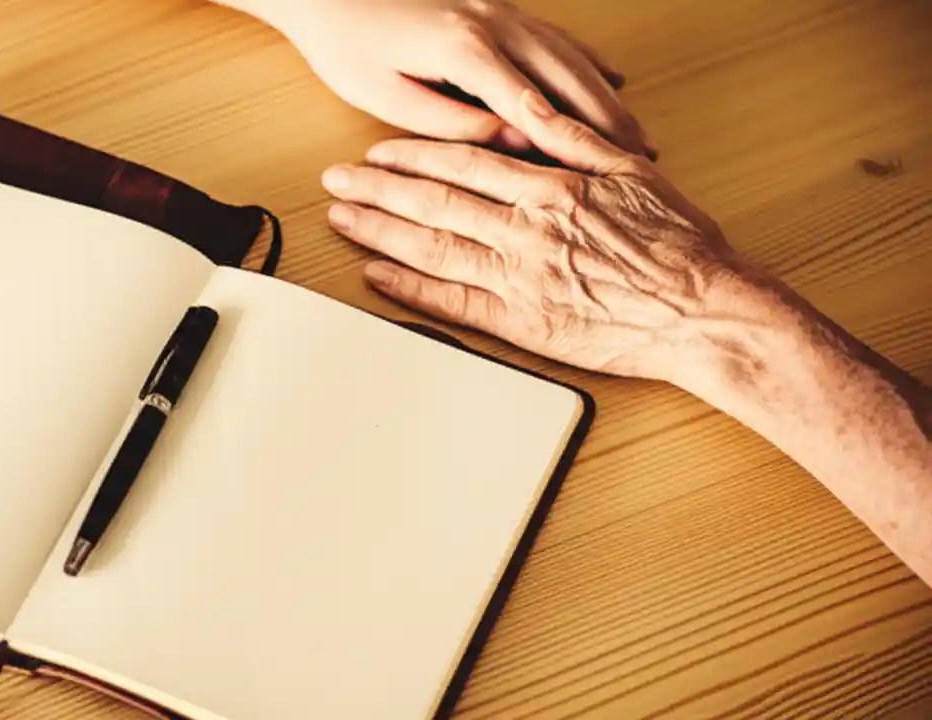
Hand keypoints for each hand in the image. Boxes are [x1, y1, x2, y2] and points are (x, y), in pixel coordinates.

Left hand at [234, 0, 650, 154]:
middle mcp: (491, 21)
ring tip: (637, 137)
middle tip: (643, 162)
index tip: (603, 176)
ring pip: (570, 55)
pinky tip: (615, 81)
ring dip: (608, 97)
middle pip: (567, 77)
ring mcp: (500, 9)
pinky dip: (590, 61)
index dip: (570, 142)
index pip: (530, 101)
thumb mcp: (385, 94)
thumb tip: (506, 141)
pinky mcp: (498, 7)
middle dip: (608, 122)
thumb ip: (446, 120)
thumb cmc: (347, 45)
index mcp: (463, 46)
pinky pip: (558, 35)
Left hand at [321, 88, 745, 384]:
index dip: (413, 156)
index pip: (464, 163)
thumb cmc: (680, 245)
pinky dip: (411, 289)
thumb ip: (577, 140)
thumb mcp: (633, 173)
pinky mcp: (523, 324)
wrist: (706, 311)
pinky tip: (376, 278)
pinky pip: (454, 304)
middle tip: (336, 180)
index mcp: (552, 188)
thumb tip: (533, 111)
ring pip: (434, 247)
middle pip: (435, 201)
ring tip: (342, 220)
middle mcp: (527, 230)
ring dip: (380, 232)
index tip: (377, 151)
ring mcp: (521, 278)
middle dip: (378, 189)